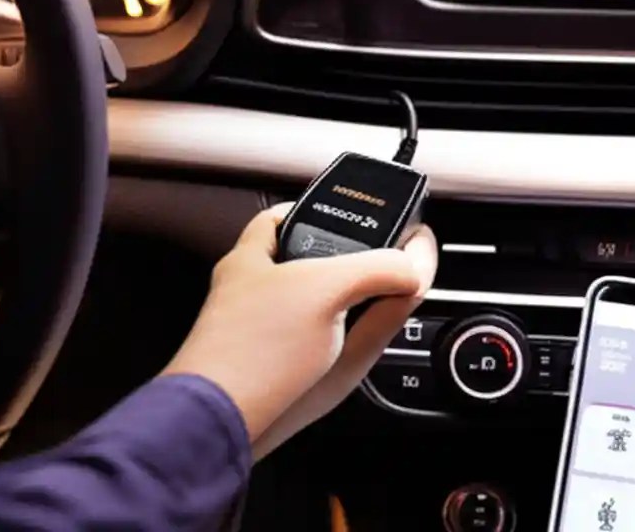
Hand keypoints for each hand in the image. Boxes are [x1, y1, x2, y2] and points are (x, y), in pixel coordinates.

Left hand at [160, 203, 436, 458]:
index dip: (318, 211)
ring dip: (343, 302)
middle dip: (343, 262)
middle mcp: (247, 292)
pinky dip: (334, 339)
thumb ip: (375, 270)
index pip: (280, 216)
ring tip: (377, 302)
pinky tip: (350, 347)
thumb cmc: (254, 352)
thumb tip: (414, 266)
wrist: (219, 422)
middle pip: (302, 262)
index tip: (354, 215)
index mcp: (250, 258)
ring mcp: (254, 334)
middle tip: (378, 263)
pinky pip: (308, 343)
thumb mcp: (327, 292)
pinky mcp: (265, 370)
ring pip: (308, 306)